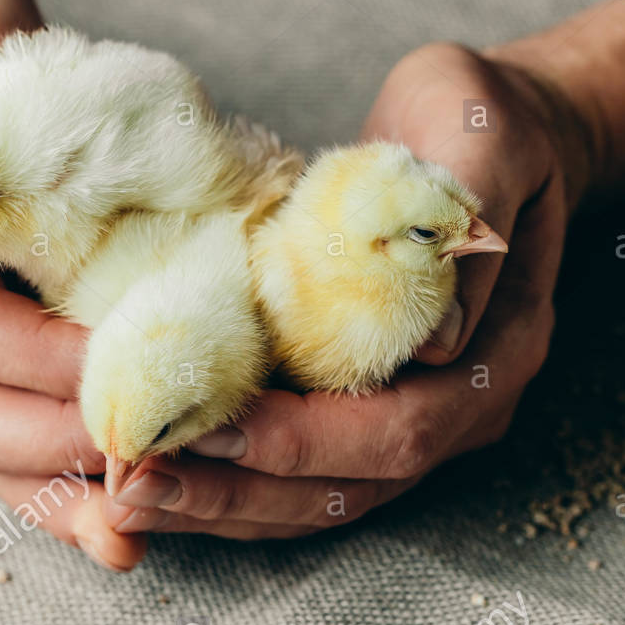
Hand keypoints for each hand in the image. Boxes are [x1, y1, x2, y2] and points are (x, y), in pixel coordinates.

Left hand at [96, 42, 594, 538]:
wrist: (483, 138)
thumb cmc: (479, 120)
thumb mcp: (482, 133)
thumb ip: (465, 223)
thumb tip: (434, 340)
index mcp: (497, 353)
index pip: (398, 430)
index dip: (301, 440)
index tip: (206, 428)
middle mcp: (458, 410)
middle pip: (345, 487)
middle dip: (235, 490)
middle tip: (134, 485)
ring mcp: (410, 421)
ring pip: (312, 499)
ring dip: (216, 504)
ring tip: (126, 496)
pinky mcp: (359, 415)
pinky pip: (293, 477)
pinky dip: (223, 484)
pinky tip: (157, 478)